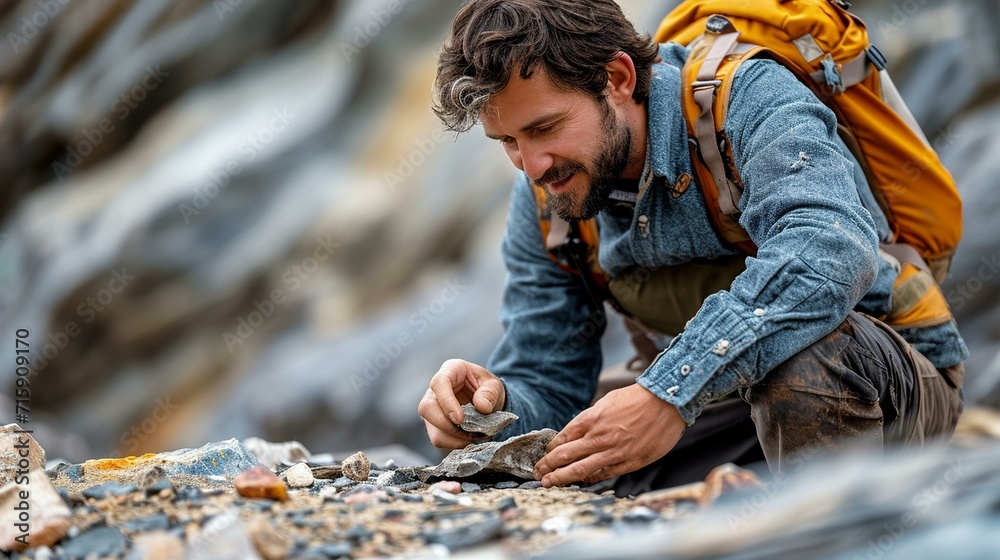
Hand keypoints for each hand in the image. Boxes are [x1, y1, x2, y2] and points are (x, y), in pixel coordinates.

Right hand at [417, 359, 506, 448]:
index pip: (440, 383)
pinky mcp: (435, 424)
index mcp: (451, 371)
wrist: (488, 399)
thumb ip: (490, 393)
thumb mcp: (495, 386)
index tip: (460, 419)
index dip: (447, 402)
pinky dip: (454, 444)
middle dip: (447, 425)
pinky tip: (469, 440)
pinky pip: (438, 438)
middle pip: (427, 408)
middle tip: (470, 432)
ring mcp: (433, 408)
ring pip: (431, 427)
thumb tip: (481, 407)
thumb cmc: (488, 388)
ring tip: (474, 438)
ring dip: (453, 438)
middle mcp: (436, 389)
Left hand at [533, 384, 685, 486]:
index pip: (562, 438)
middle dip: (548, 466)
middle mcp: (599, 436)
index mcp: (591, 419)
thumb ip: (589, 420)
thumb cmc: (637, 399)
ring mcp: (614, 451)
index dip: (550, 450)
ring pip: (580, 469)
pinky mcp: (630, 461)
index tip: (545, 456)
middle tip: (537, 474)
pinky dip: (590, 478)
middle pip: (565, 456)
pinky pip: (604, 473)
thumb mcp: (606, 402)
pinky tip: (582, 481)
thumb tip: (575, 434)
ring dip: (562, 478)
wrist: (666, 402)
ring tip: (549, 483)